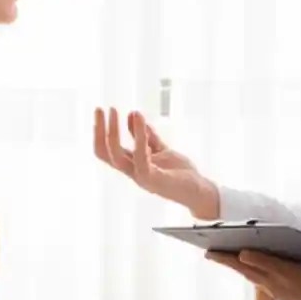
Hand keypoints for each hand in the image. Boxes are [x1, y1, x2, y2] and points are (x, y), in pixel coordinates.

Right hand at [93, 107, 219, 218]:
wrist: (200, 190)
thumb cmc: (180, 173)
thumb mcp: (161, 149)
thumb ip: (146, 136)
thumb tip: (132, 114)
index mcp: (133, 165)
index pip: (106, 151)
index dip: (100, 132)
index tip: (101, 111)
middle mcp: (133, 172)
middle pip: (105, 154)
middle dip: (100, 131)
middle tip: (100, 109)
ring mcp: (141, 177)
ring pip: (117, 157)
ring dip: (115, 133)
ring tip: (121, 111)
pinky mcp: (155, 180)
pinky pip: (141, 159)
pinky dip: (139, 140)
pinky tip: (141, 123)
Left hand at [208, 250, 300, 299]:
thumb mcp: (287, 271)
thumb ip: (265, 262)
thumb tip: (242, 255)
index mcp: (268, 276)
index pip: (242, 265)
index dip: (225, 258)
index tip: (208, 253)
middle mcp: (269, 283)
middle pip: (244, 270)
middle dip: (229, 262)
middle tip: (213, 254)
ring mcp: (278, 288)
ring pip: (254, 275)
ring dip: (242, 266)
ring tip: (231, 258)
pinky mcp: (287, 291)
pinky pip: (265, 279)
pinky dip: (257, 272)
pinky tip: (258, 270)